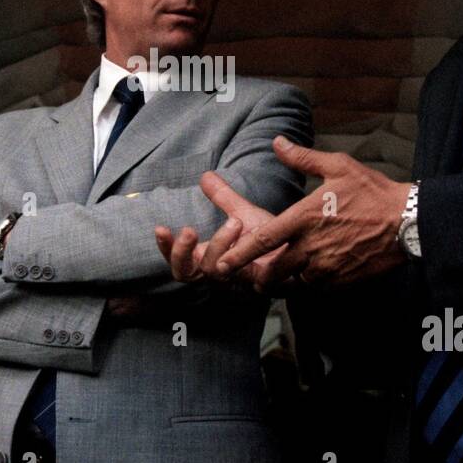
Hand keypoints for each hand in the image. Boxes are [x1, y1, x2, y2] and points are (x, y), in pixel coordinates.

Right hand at [155, 172, 289, 289]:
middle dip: (183, 252)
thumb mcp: (242, 215)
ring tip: (235, 222)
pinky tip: (250, 235)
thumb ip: (223, 198)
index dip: (166, 248)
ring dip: (219, 245)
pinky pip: (249, 278)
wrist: (302, 252)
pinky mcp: (262, 286)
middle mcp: (219, 275)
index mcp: (209, 260)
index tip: (160, 227)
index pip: (179, 261)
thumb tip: (205, 175)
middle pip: (186, 275)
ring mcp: (238, 285)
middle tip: (189, 230)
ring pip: (215, 274)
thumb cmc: (271, 240)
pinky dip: (248, 256)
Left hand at [205, 137, 411, 291]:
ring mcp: (328, 267)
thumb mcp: (337, 167)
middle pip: (273, 271)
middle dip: (258, 276)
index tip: (222, 263)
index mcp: (305, 218)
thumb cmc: (372, 191)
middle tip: (249, 276)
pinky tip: (305, 277)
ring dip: (282, 282)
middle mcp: (312, 247)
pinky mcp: (342, 280)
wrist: (408, 221)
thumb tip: (276, 142)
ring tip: (275, 278)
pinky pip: (316, 288)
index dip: (239, 254)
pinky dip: (306, 285)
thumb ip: (302, 158)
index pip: (263, 240)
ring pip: (293, 283)